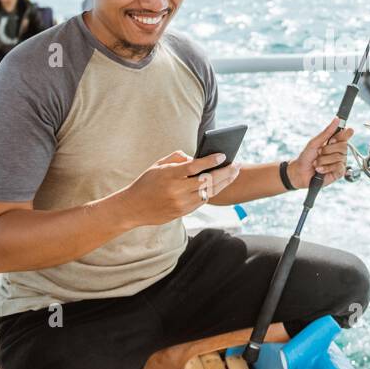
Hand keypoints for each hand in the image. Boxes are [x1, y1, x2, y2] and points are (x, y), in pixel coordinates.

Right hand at [122, 150, 239, 225]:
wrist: (133, 208)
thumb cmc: (146, 183)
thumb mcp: (158, 165)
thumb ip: (177, 158)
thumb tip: (196, 157)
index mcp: (170, 175)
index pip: (195, 167)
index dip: (211, 161)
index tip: (223, 155)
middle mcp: (176, 190)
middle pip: (207, 181)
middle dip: (225, 172)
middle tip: (236, 165)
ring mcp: (180, 203)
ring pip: (208, 193)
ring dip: (223, 183)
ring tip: (233, 174)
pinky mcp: (182, 213)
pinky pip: (202, 201)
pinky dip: (212, 192)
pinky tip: (220, 185)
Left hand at [289, 117, 353, 188]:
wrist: (300, 171)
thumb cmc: (307, 156)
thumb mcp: (315, 142)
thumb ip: (327, 132)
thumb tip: (337, 119)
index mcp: (335, 141)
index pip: (347, 134)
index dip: (342, 135)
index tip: (331, 140)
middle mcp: (340, 151)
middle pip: (343, 146)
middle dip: (327, 150)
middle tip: (319, 153)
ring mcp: (341, 161)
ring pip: (339, 157)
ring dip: (324, 160)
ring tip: (317, 163)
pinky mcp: (339, 172)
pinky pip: (338, 167)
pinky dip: (326, 168)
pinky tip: (320, 169)